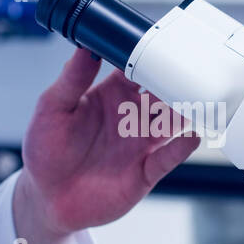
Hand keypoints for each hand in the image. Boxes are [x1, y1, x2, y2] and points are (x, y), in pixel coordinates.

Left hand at [17, 48, 200, 239]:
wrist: (47, 198)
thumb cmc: (46, 151)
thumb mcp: (52, 109)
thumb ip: (71, 79)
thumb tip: (85, 47)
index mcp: (111, 95)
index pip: (137, 69)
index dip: (149, 57)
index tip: (159, 45)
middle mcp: (131, 117)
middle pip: (162, 93)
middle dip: (176, 82)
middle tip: (187, 70)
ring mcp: (141, 144)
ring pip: (172, 122)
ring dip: (185, 111)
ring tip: (197, 99)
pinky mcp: (145, 172)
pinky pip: (168, 157)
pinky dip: (182, 147)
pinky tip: (190, 136)